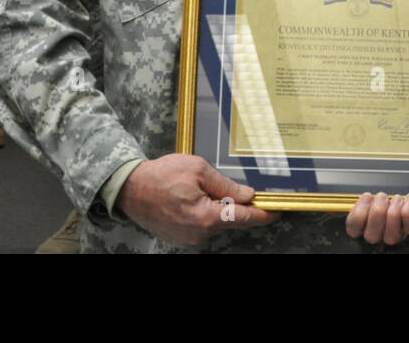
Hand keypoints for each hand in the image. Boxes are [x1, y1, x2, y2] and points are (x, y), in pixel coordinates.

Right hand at [117, 153, 277, 246]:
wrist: (130, 188)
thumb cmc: (162, 176)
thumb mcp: (198, 169)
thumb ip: (225, 185)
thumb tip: (248, 195)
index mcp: (206, 217)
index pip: (244, 218)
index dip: (264, 214)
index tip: (278, 211)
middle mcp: (199, 233)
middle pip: (231, 221)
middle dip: (239, 207)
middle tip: (244, 191)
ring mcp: (189, 238)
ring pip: (216, 223)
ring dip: (218, 208)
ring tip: (202, 188)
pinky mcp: (180, 237)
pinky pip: (201, 225)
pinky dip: (205, 213)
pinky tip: (194, 198)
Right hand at [345, 192, 408, 245]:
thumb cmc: (389, 191)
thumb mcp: (373, 190)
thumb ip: (364, 195)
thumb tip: (358, 193)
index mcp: (365, 223)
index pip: (353, 229)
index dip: (358, 214)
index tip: (367, 196)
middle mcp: (379, 233)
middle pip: (371, 235)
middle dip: (377, 213)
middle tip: (382, 196)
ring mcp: (395, 233)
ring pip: (391, 235)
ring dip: (393, 212)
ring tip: (396, 198)